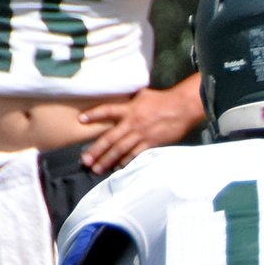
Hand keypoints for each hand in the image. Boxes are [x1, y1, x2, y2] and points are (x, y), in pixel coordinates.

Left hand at [79, 87, 198, 172]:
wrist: (182, 108)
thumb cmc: (164, 100)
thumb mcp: (142, 95)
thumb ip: (130, 101)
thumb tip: (121, 101)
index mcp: (129, 109)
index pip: (107, 111)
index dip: (93, 115)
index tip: (80, 119)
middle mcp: (132, 123)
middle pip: (110, 138)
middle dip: (96, 150)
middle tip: (85, 160)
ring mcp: (141, 135)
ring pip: (121, 150)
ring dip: (108, 160)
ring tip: (97, 169)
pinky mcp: (152, 143)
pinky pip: (136, 155)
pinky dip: (126, 162)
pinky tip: (118, 168)